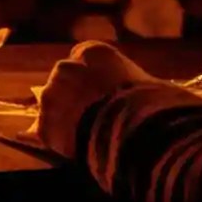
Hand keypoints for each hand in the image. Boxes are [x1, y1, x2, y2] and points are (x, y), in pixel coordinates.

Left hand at [28, 41, 154, 158]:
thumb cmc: (155, 104)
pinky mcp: (45, 126)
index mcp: (92, 51)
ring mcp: (52, 96)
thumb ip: (137, 84)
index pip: (84, 60)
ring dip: (66, 118)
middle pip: (65, 81)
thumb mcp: (152, 83)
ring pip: (54, 107)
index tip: (105, 94)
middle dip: (76, 96)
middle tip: (95, 116)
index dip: (94, 80)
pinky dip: (59, 142)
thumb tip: (156, 95)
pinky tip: (77, 150)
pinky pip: (48, 134)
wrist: (138, 133)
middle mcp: (66, 68)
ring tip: (88, 136)